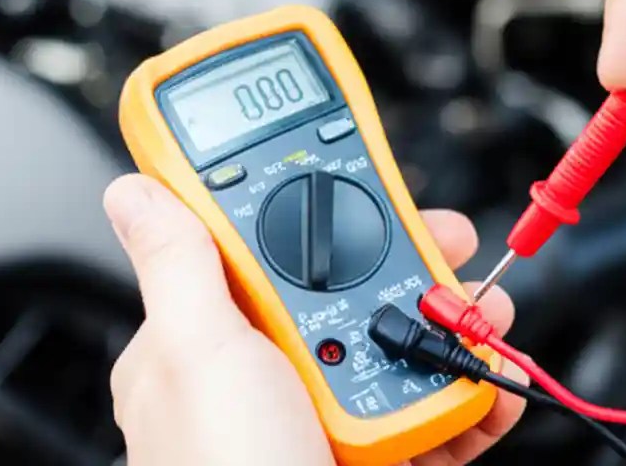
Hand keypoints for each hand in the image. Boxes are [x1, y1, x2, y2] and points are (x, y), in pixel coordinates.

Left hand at [104, 174, 524, 465]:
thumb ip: (180, 266)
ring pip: (397, 349)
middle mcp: (263, 382)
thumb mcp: (200, 356)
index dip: (319, 212)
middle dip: (412, 269)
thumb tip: (134, 191)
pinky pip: (431, 413)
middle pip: (346, 294)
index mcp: (205, 347)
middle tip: (454, 252)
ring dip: (457, 328)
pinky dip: (472, 396)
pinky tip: (491, 385)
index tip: (370, 187)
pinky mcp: (373, 460)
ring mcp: (320, 421)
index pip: (263, 251)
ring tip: (489, 320)